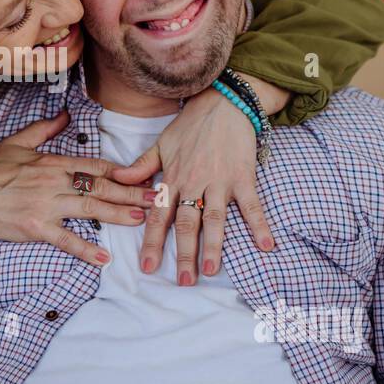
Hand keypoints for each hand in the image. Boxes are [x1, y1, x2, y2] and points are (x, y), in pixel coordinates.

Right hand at [0, 111, 154, 264]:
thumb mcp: (15, 143)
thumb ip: (43, 129)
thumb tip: (63, 115)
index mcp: (52, 161)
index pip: (94, 165)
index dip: (121, 171)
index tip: (144, 175)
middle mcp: (54, 181)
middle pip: (100, 187)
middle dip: (132, 193)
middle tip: (158, 199)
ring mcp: (47, 205)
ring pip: (90, 209)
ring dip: (118, 214)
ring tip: (143, 219)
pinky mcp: (37, 228)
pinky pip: (66, 239)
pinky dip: (85, 249)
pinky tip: (104, 258)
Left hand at [110, 88, 274, 285]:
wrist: (223, 101)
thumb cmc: (191, 125)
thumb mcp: (161, 143)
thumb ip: (141, 166)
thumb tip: (117, 179)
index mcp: (173, 178)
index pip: (158, 215)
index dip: (151, 242)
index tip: (147, 267)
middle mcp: (194, 183)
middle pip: (186, 223)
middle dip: (183, 254)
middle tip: (183, 281)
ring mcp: (219, 181)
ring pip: (214, 218)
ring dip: (214, 246)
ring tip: (212, 270)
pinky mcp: (242, 177)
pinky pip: (251, 205)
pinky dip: (258, 225)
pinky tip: (265, 246)